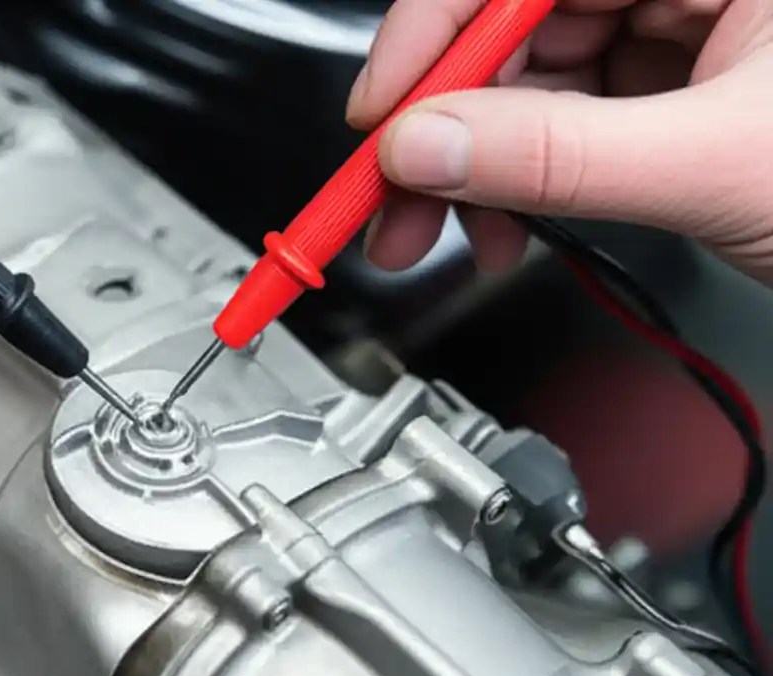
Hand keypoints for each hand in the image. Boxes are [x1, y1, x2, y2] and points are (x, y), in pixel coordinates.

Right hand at [347, 0, 772, 276]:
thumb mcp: (718, 166)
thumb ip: (556, 156)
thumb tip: (428, 147)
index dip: (433, 33)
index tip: (380, 116)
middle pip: (520, 20)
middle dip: (449, 122)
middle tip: (396, 197)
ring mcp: (689, 18)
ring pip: (538, 72)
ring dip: (481, 160)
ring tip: (458, 232)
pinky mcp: (680, 78)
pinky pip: (573, 111)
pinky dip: (530, 172)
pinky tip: (514, 220)